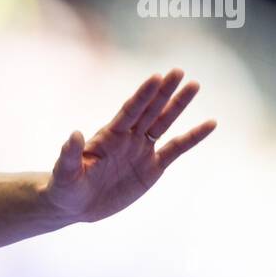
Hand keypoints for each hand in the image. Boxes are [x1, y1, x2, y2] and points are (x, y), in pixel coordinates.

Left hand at [44, 68, 215, 222]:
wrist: (75, 205)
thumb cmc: (65, 186)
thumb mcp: (65, 172)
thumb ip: (70, 154)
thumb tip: (73, 134)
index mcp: (108, 136)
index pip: (129, 111)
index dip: (142, 95)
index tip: (156, 77)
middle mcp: (127, 138)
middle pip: (149, 111)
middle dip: (164, 92)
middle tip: (179, 71)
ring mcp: (141, 151)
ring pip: (164, 124)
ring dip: (178, 106)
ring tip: (194, 85)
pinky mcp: (152, 168)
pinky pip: (177, 149)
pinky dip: (193, 137)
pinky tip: (211, 123)